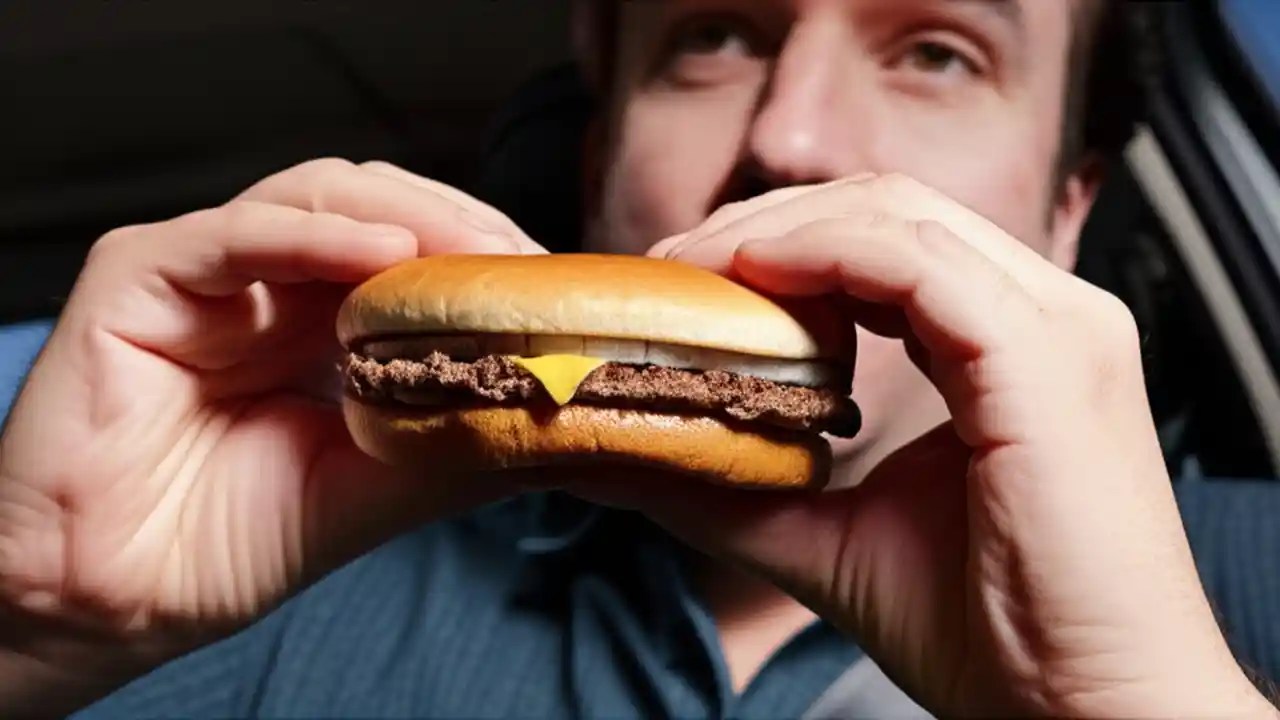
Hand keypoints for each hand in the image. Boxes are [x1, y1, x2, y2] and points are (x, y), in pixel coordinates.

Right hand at [0, 159, 541, 714]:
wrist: (118, 600)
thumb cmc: (234, 541)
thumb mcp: (379, 481)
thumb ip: (459, 436)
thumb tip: (565, 411)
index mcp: (321, 320)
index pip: (416, 252)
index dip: (485, 260)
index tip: (556, 292)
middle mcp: (268, 281)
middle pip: (381, 209)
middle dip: (462, 230)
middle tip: (528, 269)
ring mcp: (207, 270)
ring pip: (320, 197)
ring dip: (409, 218)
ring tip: (475, 257)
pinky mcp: (140, 273)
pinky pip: (237, 233)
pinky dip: (318, 234)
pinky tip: (389, 253)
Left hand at [594, 175, 1272, 716]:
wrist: (1085, 715)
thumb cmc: (990, 634)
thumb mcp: (832, 539)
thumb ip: (738, 488)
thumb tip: (632, 457)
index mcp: (1012, 347)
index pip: (884, 247)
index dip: (778, 245)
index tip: (688, 282)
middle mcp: (1047, 317)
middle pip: (886, 210)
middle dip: (764, 224)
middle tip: (673, 267)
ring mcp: (1057, 329)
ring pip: (898, 218)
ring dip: (779, 231)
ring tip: (693, 271)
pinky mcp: (1047, 360)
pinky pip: (916, 265)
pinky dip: (822, 255)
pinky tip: (754, 277)